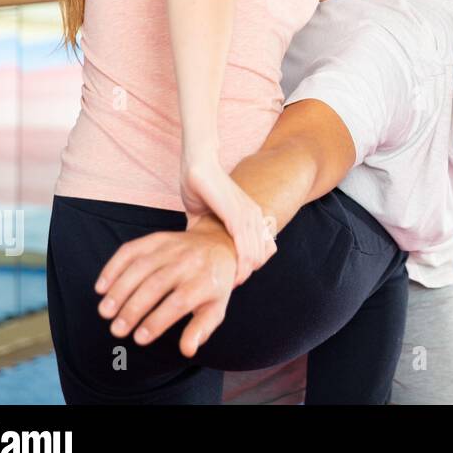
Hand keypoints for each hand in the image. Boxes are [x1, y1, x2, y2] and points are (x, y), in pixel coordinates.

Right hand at [94, 219, 238, 358]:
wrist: (217, 244)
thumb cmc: (213, 284)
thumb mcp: (216, 307)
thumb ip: (201, 329)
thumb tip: (188, 350)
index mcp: (205, 281)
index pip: (179, 302)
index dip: (158, 321)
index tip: (139, 338)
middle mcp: (188, 261)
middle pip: (156, 284)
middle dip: (133, 308)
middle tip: (116, 330)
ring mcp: (171, 248)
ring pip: (140, 267)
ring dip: (119, 290)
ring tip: (105, 312)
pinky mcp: (156, 239)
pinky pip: (131, 251)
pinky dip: (113, 267)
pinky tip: (101, 288)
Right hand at [180, 160, 276, 285]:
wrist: (198, 163)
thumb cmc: (200, 186)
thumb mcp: (203, 215)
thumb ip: (203, 231)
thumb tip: (193, 248)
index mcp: (250, 216)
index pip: (258, 249)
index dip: (247, 268)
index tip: (231, 283)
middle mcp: (255, 216)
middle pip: (259, 255)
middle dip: (245, 274)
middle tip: (228, 289)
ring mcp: (249, 215)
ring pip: (254, 253)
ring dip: (243, 273)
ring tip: (229, 287)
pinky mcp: (238, 213)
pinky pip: (244, 244)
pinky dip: (240, 262)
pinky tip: (233, 276)